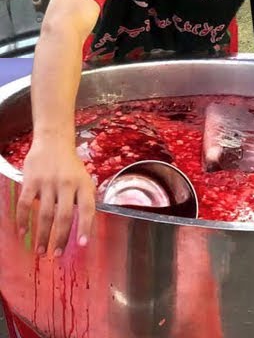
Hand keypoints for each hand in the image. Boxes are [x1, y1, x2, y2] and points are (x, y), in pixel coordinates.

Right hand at [15, 138, 96, 254]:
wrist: (53, 143)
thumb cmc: (71, 166)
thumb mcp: (84, 179)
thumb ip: (82, 199)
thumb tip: (82, 226)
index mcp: (84, 184)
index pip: (87, 209)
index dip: (85, 227)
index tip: (82, 245)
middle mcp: (67, 184)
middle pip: (64, 216)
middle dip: (60, 237)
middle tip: (56, 254)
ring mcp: (48, 183)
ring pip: (44, 214)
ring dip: (42, 235)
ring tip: (41, 250)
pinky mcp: (31, 181)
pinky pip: (25, 204)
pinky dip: (23, 220)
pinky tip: (23, 233)